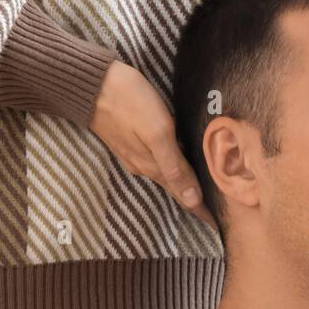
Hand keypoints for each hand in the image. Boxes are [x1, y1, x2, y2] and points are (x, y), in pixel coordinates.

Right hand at [90, 62, 217, 230]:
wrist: (90, 83)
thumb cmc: (129, 102)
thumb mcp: (157, 133)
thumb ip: (174, 166)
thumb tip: (191, 200)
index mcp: (153, 167)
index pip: (183, 196)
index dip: (201, 210)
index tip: (219, 225)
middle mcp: (144, 165)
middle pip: (176, 187)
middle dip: (196, 198)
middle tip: (219, 208)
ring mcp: (135, 153)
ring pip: (167, 173)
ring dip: (185, 182)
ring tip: (205, 188)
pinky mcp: (131, 140)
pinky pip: (158, 160)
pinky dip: (174, 165)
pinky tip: (182, 160)